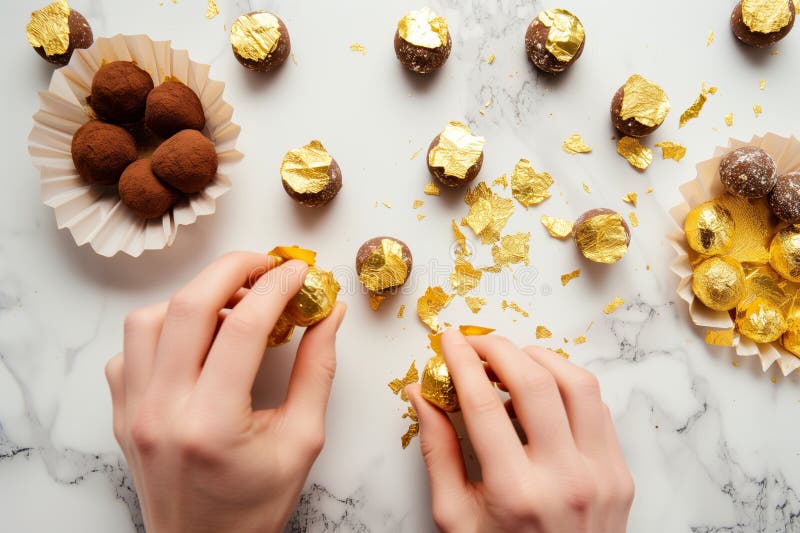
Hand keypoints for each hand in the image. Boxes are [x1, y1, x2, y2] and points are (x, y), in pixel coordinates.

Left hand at [105, 252, 345, 532]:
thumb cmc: (254, 505)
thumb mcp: (302, 440)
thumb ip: (317, 371)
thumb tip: (330, 314)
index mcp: (212, 424)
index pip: (245, 328)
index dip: (277, 287)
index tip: (299, 271)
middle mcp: (161, 412)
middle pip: (189, 306)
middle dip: (233, 270)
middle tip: (265, 264)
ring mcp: (132, 412)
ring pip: (148, 320)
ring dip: (193, 298)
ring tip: (230, 304)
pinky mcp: (120, 413)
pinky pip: (130, 350)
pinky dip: (162, 330)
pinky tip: (195, 342)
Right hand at [407, 330, 633, 532]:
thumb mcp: (455, 516)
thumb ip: (438, 452)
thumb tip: (422, 393)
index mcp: (515, 493)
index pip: (483, 404)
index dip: (462, 362)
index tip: (449, 340)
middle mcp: (565, 479)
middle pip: (534, 382)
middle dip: (499, 348)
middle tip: (476, 342)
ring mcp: (602, 475)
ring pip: (577, 383)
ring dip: (539, 359)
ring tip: (510, 361)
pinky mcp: (621, 474)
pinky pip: (598, 408)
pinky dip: (568, 385)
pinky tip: (543, 389)